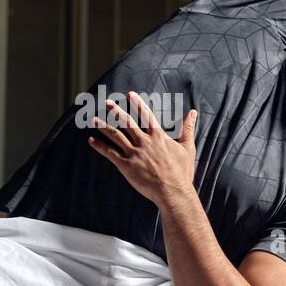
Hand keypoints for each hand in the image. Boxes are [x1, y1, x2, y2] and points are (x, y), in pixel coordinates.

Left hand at [87, 91, 198, 205]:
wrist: (173, 191)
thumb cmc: (181, 172)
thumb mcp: (188, 147)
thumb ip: (188, 128)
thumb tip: (193, 112)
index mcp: (158, 136)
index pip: (146, 115)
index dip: (138, 104)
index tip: (130, 95)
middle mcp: (144, 142)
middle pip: (127, 122)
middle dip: (116, 111)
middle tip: (107, 102)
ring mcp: (134, 153)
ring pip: (116, 135)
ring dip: (104, 126)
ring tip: (94, 119)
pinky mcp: (126, 165)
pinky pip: (110, 153)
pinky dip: (100, 146)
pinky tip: (92, 141)